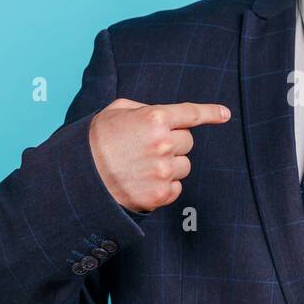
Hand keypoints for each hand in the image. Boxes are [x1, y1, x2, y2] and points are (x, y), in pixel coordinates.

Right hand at [89, 99, 230, 212]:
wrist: (79, 179)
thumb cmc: (95, 142)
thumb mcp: (116, 111)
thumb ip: (144, 109)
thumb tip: (165, 115)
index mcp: (154, 118)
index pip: (191, 114)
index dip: (211, 113)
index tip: (225, 114)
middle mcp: (163, 143)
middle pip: (188, 142)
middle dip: (174, 143)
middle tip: (148, 148)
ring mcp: (163, 170)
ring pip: (184, 165)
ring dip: (170, 165)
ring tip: (142, 166)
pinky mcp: (161, 194)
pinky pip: (176, 187)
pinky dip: (165, 185)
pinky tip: (143, 182)